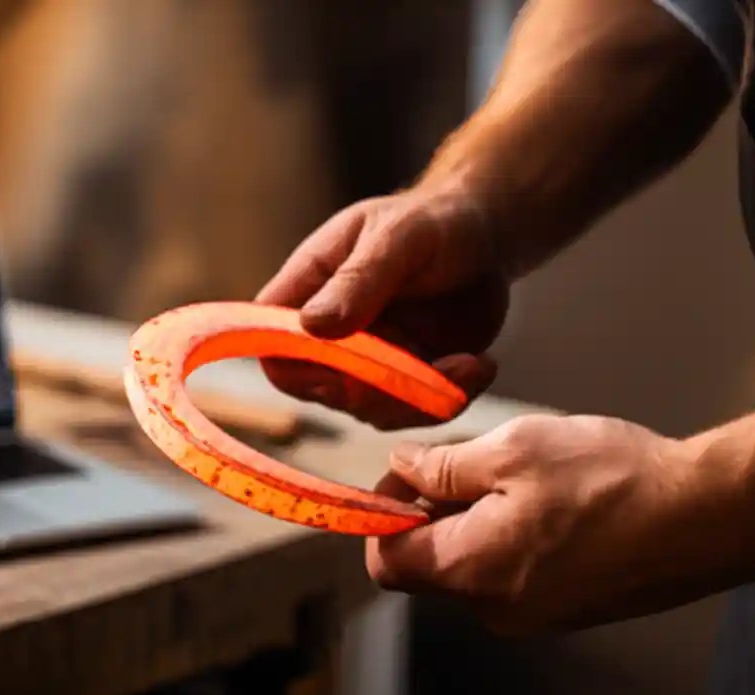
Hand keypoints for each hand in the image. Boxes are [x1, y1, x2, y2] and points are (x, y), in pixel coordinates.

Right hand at [255, 185, 508, 428]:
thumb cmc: (429, 222)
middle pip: (322, 391)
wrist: (482, 237)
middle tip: (427, 367)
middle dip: (378, 391)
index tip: (349, 363)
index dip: (298, 367)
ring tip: (469, 363)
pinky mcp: (405, 382)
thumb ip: (357, 280)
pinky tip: (479, 366)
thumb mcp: (397, 238)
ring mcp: (365, 364)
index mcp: (305, 292)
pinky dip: (451, 398)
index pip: (272, 348)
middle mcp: (326, 336)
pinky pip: (416, 412)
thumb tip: (311, 325)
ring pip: (371, 411)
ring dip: (421, 399)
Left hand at [367, 414, 751, 635]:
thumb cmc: (614, 482)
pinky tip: (550, 500)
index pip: (385, 560)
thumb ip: (443, 466)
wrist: (706, 517)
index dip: (384, 514)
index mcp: (470, 570)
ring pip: (471, 565)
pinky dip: (512, 536)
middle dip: (434, 510)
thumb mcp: (512, 450)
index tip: (406, 476)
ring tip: (520, 476)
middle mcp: (494, 608)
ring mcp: (532, 614)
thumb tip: (402, 469)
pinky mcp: (564, 608)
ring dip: (476, 519)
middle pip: (428, 563)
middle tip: (469, 462)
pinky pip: (511, 573)